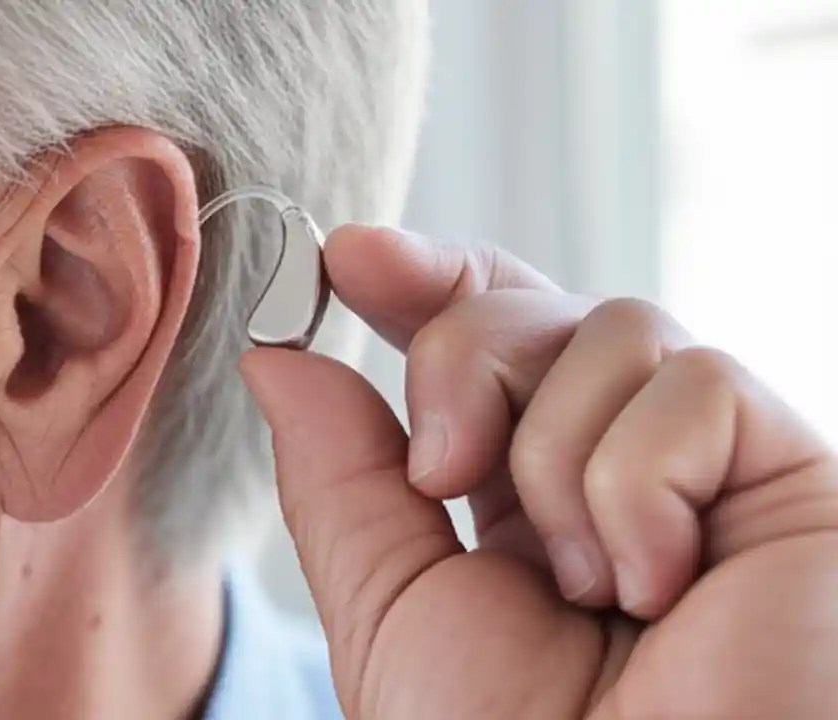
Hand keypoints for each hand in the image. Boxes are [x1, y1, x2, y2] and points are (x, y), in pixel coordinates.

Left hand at [241, 226, 837, 718]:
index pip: (486, 332)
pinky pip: (696, 385)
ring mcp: (707, 461)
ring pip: (616, 325)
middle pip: (534, 308)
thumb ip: (341, 480)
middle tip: (443, 474)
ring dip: (556, 458)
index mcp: (522, 491)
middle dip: (464, 364)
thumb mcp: (391, 609)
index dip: (423, 278)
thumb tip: (280, 362)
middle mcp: (615, 460)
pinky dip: (641, 487)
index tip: (348, 256)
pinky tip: (658, 586)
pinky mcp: (792, 470)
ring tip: (583, 584)